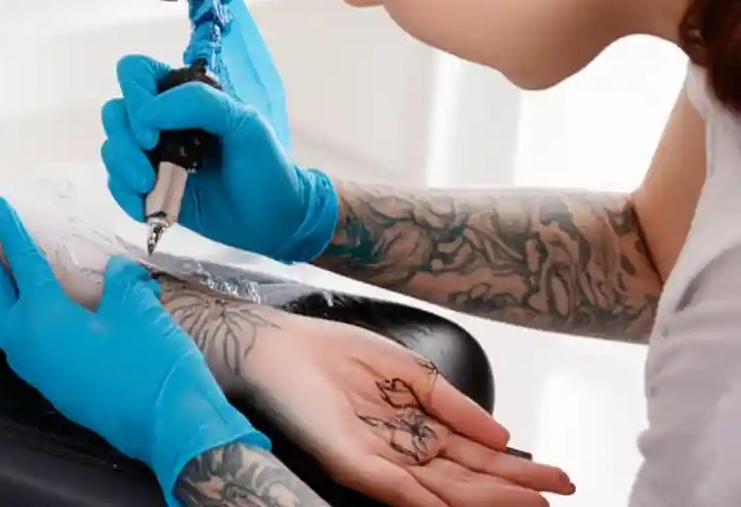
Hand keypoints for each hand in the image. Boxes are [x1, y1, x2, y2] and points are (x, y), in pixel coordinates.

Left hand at [0, 197, 270, 501]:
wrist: (167, 425)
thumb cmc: (150, 365)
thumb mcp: (137, 310)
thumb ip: (120, 282)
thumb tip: (117, 268)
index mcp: (45, 317)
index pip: (23, 263)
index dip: (11, 230)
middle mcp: (28, 343)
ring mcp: (36, 367)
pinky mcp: (51, 384)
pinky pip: (10, 343)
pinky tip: (0, 318)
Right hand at [101, 54, 337, 263]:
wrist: (274, 220)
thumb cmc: (265, 165)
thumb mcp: (244, 122)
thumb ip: (199, 102)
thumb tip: (147, 113)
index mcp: (182, 96)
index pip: (136, 73)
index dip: (135, 95)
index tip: (154, 128)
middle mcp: (161, 122)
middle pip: (114, 112)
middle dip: (125, 138)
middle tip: (151, 159)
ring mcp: (153, 157)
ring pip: (111, 148)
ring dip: (124, 166)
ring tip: (149, 186)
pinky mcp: (149, 191)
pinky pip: (116, 185)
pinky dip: (125, 195)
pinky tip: (148, 204)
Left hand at [245, 314, 575, 506]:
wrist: (279, 345)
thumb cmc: (334, 353)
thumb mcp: (407, 371)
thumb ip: (453, 403)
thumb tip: (502, 434)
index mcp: (417, 425)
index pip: (475, 454)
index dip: (515, 468)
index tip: (557, 478)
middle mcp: (403, 449)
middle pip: (466, 476)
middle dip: (512, 489)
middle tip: (556, 499)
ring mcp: (379, 458)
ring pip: (442, 486)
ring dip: (486, 498)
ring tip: (530, 505)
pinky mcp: (350, 460)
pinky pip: (394, 486)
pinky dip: (426, 500)